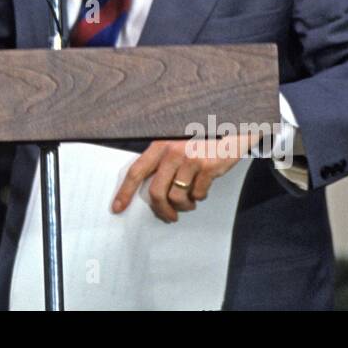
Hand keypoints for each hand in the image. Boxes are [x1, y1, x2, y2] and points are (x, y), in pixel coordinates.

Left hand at [112, 133, 255, 222]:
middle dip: (161, 210)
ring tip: (189, 202)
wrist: (230, 130)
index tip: (117, 208)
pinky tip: (202, 189)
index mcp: (159, 146)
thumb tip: (152, 195)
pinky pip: (198, 195)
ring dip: (184, 207)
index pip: (136, 171)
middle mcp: (172, 152)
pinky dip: (199, 198)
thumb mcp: (176, 147)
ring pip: (177, 198)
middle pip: (156, 192)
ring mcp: (190, 159)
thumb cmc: (200, 142)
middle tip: (168, 217)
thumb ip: (162, 164)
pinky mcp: (208, 167)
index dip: (125, 192)